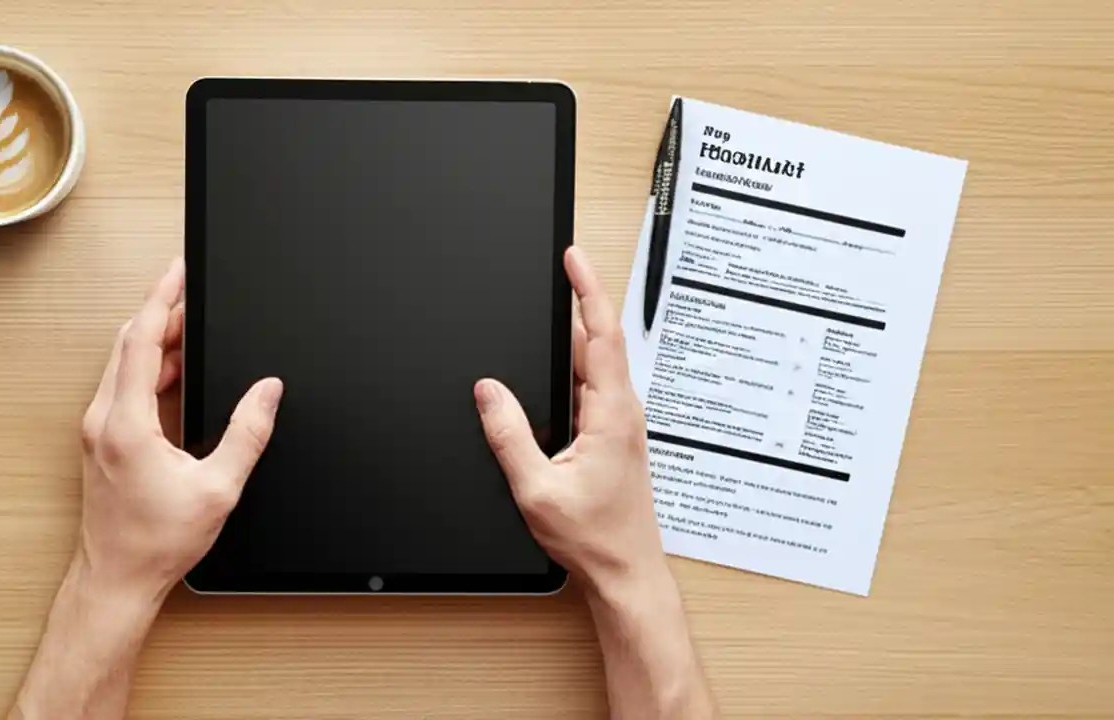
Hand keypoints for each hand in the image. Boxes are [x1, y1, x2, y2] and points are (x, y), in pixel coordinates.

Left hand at [77, 257, 283, 599]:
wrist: (116, 579)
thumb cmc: (156, 542)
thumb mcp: (218, 488)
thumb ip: (247, 433)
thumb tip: (267, 391)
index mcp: (127, 424)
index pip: (140, 340)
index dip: (161, 298)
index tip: (177, 270)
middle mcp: (103, 420)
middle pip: (128, 343)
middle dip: (162, 311)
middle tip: (193, 293)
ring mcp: (97, 429)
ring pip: (123, 362)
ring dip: (156, 340)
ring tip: (191, 328)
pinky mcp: (101, 439)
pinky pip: (122, 385)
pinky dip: (149, 366)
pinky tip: (176, 371)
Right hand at [475, 248, 716, 718]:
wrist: (626, 572)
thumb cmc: (594, 538)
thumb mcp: (536, 487)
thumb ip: (508, 435)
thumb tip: (488, 391)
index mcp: (611, 414)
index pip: (602, 335)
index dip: (588, 291)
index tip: (574, 258)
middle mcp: (621, 412)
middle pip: (598, 343)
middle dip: (577, 303)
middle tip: (555, 271)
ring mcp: (620, 424)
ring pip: (594, 366)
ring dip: (574, 337)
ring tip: (551, 309)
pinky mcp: (613, 437)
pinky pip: (592, 387)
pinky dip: (574, 366)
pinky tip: (554, 367)